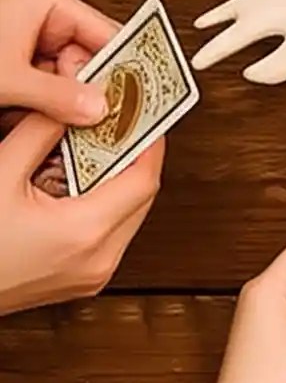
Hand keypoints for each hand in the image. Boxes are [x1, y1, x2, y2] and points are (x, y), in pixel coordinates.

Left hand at [0, 0, 116, 125]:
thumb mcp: (7, 79)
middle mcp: (40, 14)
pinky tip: (41, 113)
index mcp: (46, 0)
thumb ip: (58, 96)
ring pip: (67, 71)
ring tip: (62, 117)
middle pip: (89, 54)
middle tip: (96, 115)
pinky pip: (46, 79)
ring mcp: (27, 35)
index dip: (124, 66)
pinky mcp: (14, 56)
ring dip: (65, 98)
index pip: (107, 32)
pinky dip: (46, 99)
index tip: (139, 94)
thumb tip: (99, 107)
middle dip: (88, 88)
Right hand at [0, 113, 164, 315]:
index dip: (147, 139)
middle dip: (130, 155)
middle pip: (140, 195)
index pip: (143, 177)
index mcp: (84, 234)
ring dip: (115, 179)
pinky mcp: (79, 279)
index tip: (141, 111)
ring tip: (90, 149)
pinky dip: (100, 203)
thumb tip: (71, 103)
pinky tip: (74, 182)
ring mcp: (90, 275)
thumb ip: (41, 133)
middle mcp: (98, 260)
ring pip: (128, 214)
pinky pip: (109, 233)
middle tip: (115, 122)